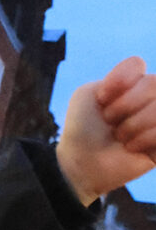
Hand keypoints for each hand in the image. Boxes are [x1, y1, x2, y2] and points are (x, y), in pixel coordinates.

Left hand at [57, 56, 155, 203]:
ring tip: (120, 137)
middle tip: (110, 121)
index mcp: (130, 84)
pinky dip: (145, 138)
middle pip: (153, 83)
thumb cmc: (83, 131)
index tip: (101, 100)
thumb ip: (119, 75)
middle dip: (125, 104)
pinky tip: (131, 148)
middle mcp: (148, 99)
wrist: (81, 165)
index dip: (119, 81)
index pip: (137, 64)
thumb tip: (150, 76)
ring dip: (134, 123)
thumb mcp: (88, 94)